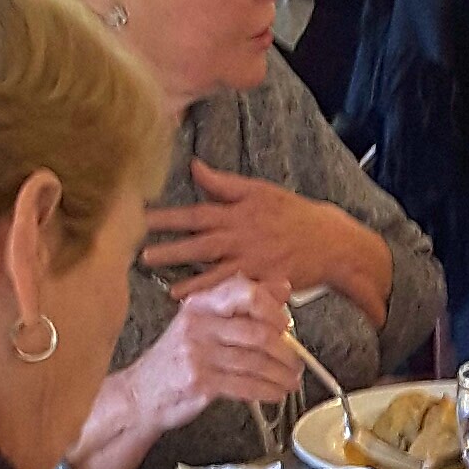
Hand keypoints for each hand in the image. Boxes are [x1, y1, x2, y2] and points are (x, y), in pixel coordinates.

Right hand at [124, 274, 300, 433]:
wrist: (141, 394)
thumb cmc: (178, 358)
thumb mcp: (204, 323)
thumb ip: (243, 304)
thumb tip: (281, 287)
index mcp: (200, 303)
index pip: (244, 292)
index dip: (272, 308)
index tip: (286, 323)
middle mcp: (198, 324)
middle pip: (257, 332)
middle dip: (285, 351)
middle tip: (296, 361)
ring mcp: (197, 354)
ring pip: (255, 362)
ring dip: (281, 375)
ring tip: (290, 380)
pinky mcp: (200, 382)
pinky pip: (246, 385)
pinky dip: (267, 391)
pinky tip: (275, 393)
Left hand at [144, 160, 345, 299]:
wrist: (331, 242)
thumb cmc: (295, 215)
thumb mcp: (260, 191)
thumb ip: (224, 183)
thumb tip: (194, 166)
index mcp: (237, 212)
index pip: (195, 212)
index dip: (166, 216)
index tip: (138, 217)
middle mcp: (241, 236)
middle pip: (198, 241)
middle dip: (168, 246)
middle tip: (138, 253)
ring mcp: (252, 260)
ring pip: (214, 267)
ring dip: (186, 275)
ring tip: (163, 283)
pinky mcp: (264, 280)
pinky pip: (234, 289)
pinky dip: (215, 295)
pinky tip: (194, 302)